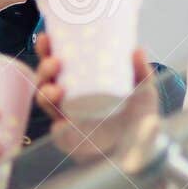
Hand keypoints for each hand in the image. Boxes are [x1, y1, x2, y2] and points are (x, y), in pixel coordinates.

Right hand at [37, 34, 163, 188]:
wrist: (143, 151)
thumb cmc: (140, 120)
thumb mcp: (144, 92)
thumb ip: (142, 72)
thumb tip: (137, 49)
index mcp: (81, 83)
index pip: (59, 63)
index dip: (48, 50)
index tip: (47, 37)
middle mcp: (70, 99)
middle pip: (46, 79)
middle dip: (43, 68)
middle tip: (54, 62)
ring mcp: (68, 119)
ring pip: (46, 103)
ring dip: (44, 93)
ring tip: (56, 90)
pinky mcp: (71, 141)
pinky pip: (58, 134)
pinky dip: (57, 129)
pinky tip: (61, 124)